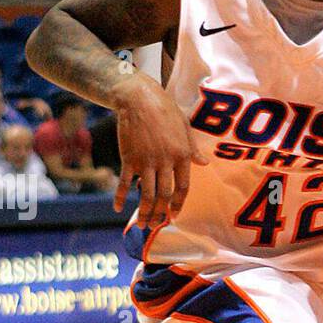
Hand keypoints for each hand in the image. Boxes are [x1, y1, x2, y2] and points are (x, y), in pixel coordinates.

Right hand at [113, 74, 208, 227]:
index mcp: (182, 154)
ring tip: (143, 225)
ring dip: (145, 212)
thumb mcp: (185, 126)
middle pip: (164, 195)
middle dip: (161, 214)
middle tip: (157, 225)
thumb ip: (193, 148)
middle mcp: (165, 161)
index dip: (179, 204)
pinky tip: (118, 208)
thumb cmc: (165, 109)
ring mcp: (146, 161)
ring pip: (147, 194)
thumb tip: (204, 163)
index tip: (174, 215)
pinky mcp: (129, 158)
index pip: (183, 187)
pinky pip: (126, 183)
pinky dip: (121, 197)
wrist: (138, 97)